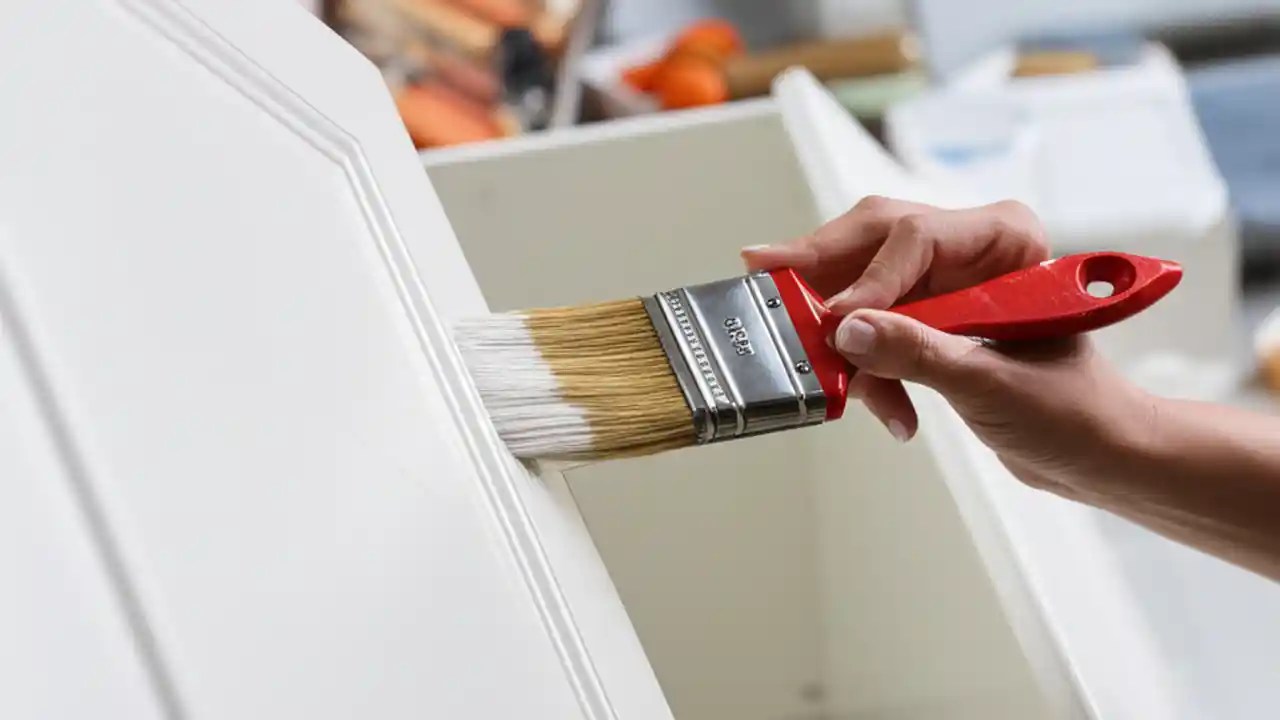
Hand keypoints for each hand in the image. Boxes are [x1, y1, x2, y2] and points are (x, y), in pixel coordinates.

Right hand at [742, 196, 1154, 494]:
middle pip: (874, 243)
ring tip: (840, 382)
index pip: (913, 238)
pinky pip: (874, 328)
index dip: (867, 281)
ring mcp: (947, 286)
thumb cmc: (1076, 412)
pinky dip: (867, 370)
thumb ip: (917, 352)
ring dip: (847, 337)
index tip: (833, 325)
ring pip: (864, 285)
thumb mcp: (991, 384)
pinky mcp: (931, 323)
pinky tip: (885, 408)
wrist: (1097, 455)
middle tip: (764, 274)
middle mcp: (971, 251)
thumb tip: (848, 330)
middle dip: (825, 276)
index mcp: (1006, 240)